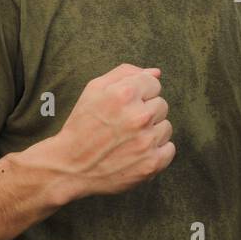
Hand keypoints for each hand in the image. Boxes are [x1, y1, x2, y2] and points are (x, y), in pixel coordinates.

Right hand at [45, 63, 174, 198]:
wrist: (70, 166)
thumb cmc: (82, 125)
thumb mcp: (94, 89)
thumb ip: (125, 73)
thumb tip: (156, 72)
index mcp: (125, 94)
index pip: (154, 83)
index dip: (139, 93)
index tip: (126, 106)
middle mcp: (139, 116)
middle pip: (162, 105)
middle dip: (146, 112)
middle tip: (124, 124)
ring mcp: (147, 141)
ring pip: (166, 127)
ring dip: (152, 132)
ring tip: (129, 139)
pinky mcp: (152, 163)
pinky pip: (169, 149)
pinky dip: (157, 151)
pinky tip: (137, 152)